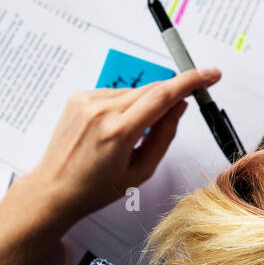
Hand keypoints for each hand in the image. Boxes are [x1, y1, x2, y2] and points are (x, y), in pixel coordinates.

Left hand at [16, 67, 222, 230]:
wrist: (53, 190)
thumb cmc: (94, 188)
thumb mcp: (141, 171)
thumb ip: (165, 135)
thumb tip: (179, 106)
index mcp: (119, 131)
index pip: (164, 95)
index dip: (192, 81)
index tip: (210, 74)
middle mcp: (101, 111)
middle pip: (152, 89)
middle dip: (170, 96)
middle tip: (174, 116)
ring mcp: (87, 101)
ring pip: (134, 91)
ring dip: (143, 105)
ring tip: (129, 136)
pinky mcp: (78, 97)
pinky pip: (115, 93)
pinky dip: (123, 106)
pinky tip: (112, 129)